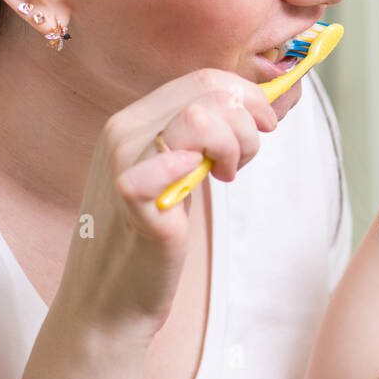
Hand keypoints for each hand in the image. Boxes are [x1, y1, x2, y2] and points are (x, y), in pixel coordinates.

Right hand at [55, 68, 280, 339]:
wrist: (111, 300)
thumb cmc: (151, 236)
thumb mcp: (175, 173)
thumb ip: (199, 138)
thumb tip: (258, 106)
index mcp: (132, 120)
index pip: (204, 79)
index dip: (248, 96)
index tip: (267, 125)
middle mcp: (123, 132)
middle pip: (209, 89)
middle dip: (248, 120)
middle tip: (244, 160)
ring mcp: (125, 162)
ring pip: (202, 115)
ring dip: (236, 143)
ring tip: (228, 173)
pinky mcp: (134, 198)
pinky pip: (178, 158)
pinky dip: (207, 164)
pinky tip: (212, 183)